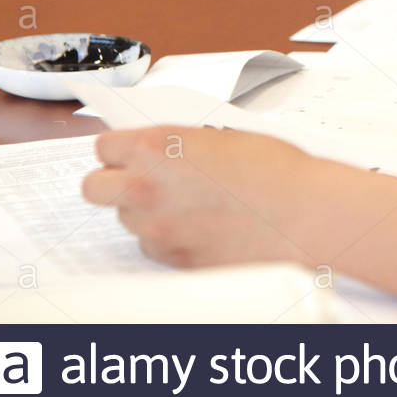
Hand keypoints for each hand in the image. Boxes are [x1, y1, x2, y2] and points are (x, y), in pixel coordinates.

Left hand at [82, 127, 363, 268]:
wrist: (303, 213)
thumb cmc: (276, 171)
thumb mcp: (221, 138)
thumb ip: (179, 144)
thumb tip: (162, 151)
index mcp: (156, 148)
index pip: (102, 147)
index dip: (120, 150)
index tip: (132, 153)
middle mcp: (146, 188)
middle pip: (94, 188)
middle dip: (113, 182)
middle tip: (141, 180)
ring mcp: (156, 228)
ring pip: (125, 220)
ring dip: (144, 211)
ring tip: (186, 204)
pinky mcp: (172, 259)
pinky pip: (152, 248)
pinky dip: (168, 238)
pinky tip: (200, 227)